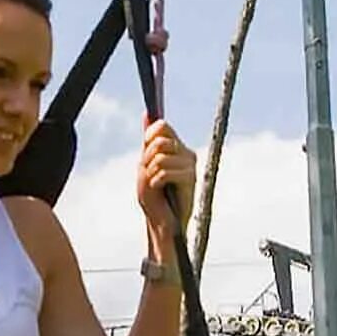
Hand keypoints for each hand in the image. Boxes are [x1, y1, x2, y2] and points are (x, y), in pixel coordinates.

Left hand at [136, 119, 196, 233]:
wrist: (161, 221)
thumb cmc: (154, 195)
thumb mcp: (146, 164)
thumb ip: (148, 141)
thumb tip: (147, 114)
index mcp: (176, 146)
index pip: (162, 126)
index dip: (149, 137)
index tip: (145, 153)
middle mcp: (186, 152)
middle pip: (160, 141)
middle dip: (147, 159)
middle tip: (149, 173)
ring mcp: (190, 165)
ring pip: (160, 158)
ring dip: (150, 173)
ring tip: (155, 185)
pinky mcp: (191, 179)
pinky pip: (164, 172)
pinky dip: (155, 182)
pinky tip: (160, 189)